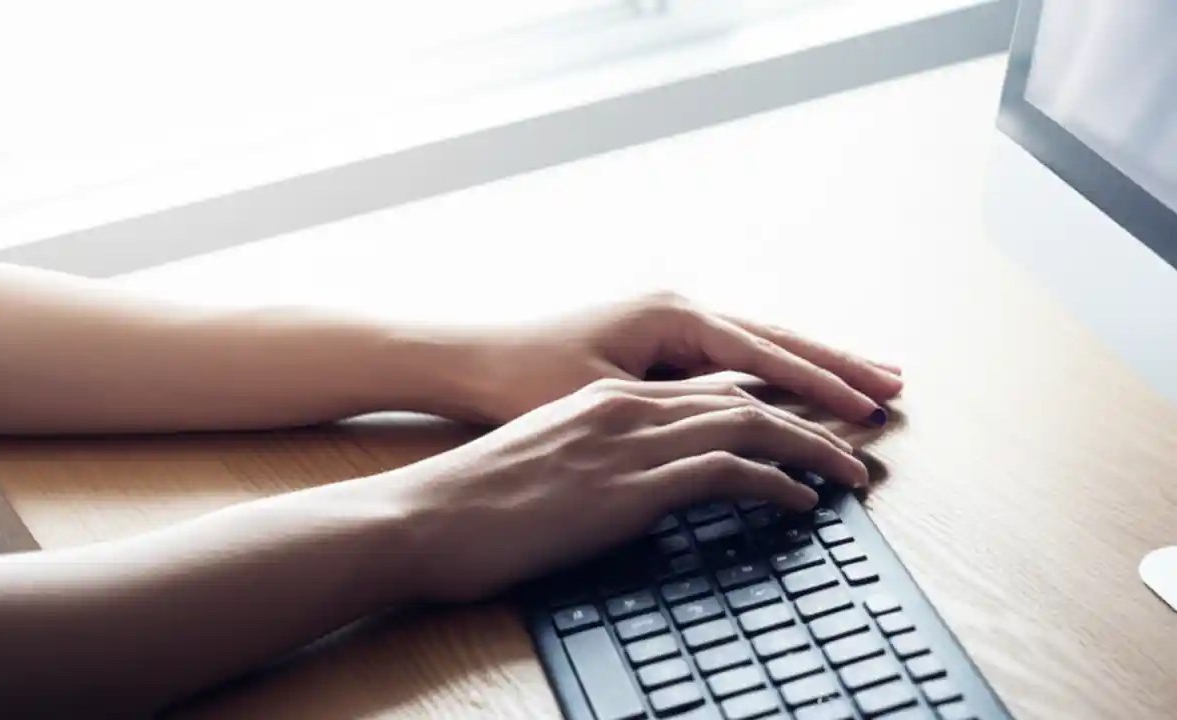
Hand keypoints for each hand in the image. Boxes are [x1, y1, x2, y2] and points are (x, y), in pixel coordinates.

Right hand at [391, 378, 868, 602]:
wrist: (430, 516)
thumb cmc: (480, 499)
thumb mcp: (551, 461)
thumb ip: (602, 456)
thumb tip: (635, 478)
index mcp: (608, 397)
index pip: (711, 385)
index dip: (772, 395)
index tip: (815, 410)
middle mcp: (628, 405)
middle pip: (744, 394)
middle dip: (813, 406)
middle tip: (863, 423)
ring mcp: (632, 441)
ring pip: (750, 424)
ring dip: (812, 445)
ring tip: (853, 469)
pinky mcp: (633, 484)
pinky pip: (729, 472)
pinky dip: (777, 483)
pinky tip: (803, 502)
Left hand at [466, 292, 902, 425]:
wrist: (472, 359)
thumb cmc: (524, 379)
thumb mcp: (604, 396)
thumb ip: (678, 406)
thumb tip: (748, 415)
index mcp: (672, 317)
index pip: (765, 353)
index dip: (821, 385)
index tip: (868, 409)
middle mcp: (679, 310)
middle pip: (776, 338)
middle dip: (838, 363)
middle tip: (897, 383)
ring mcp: (670, 322)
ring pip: (760, 344)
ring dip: (814, 363)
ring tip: (870, 376)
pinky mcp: (658, 341)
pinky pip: (733, 356)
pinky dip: (774, 370)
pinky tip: (798, 381)